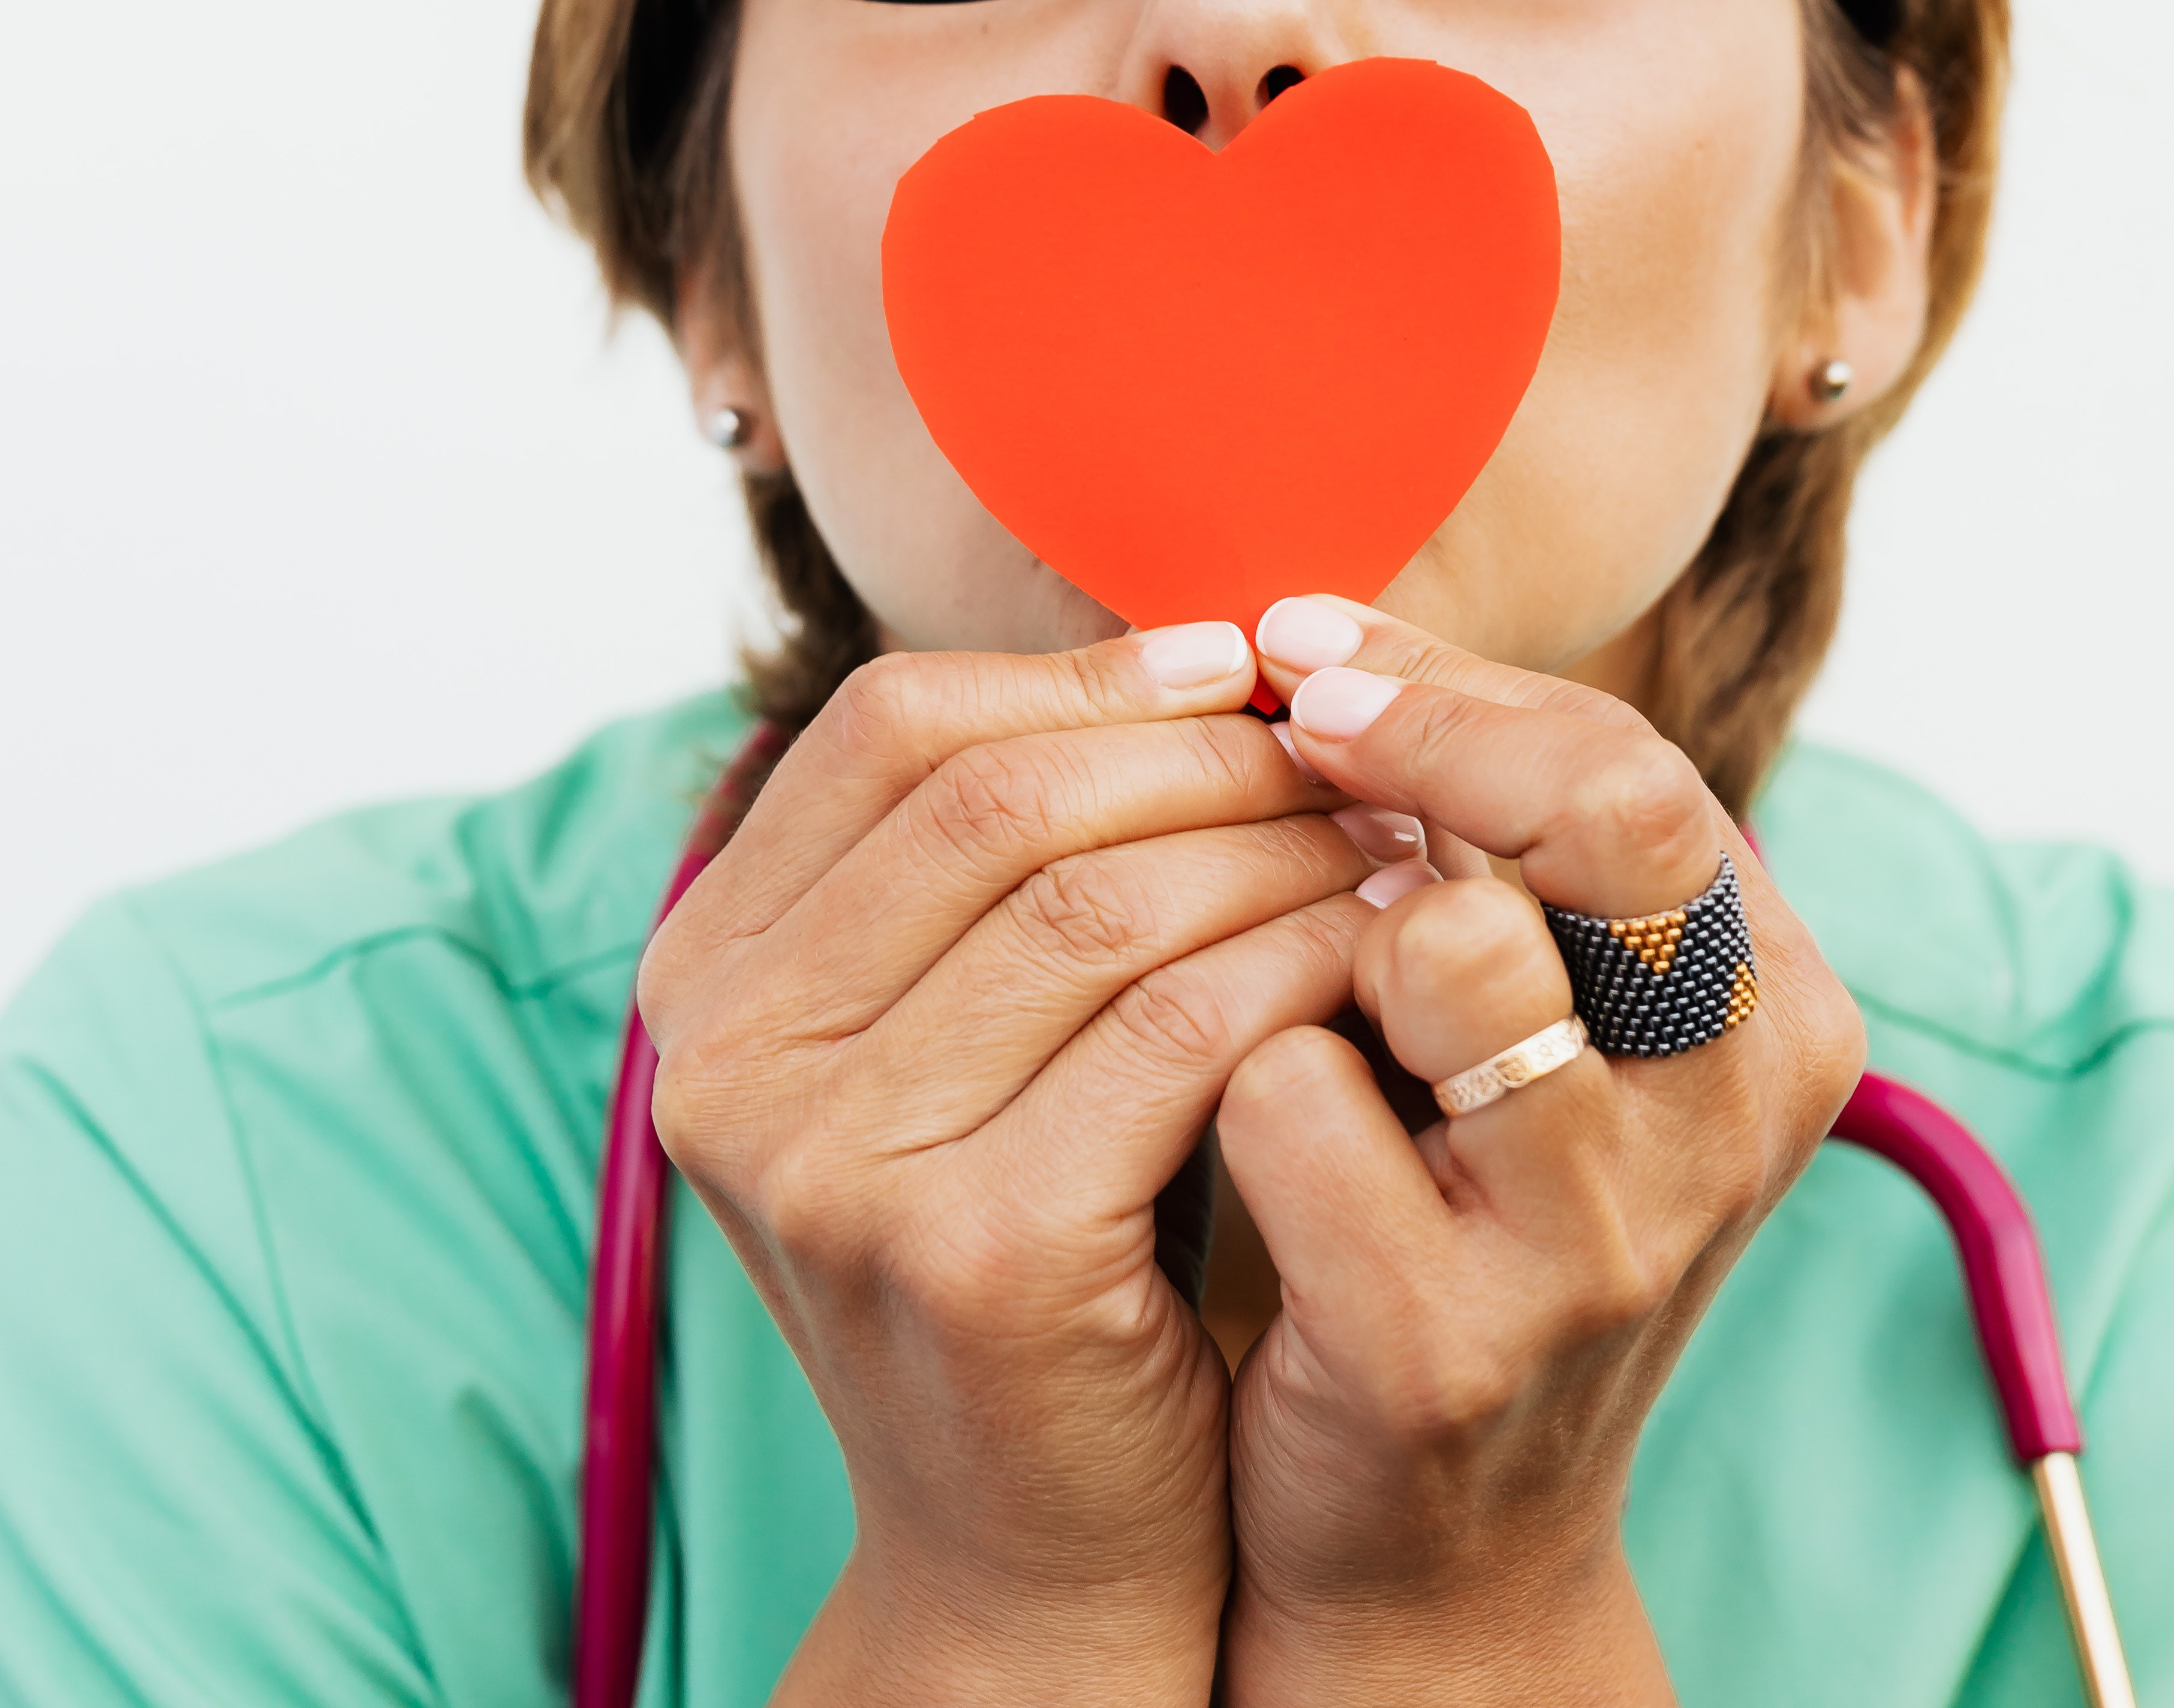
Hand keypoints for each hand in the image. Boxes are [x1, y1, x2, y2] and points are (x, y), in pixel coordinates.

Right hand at [636, 625, 1392, 1705]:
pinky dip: (1308, 961)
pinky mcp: (973, 1247)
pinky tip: (1392, 949)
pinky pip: (1185, 1026)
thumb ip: (1003, 878)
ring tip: (1402, 834)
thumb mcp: (971, 1051)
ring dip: (1281, 847)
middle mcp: (729, 1060)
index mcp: (709, 980)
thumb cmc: (1039, 1257)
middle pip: (996, 800)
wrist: (1032, 1548)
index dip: (1081, 676)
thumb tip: (1184, 659)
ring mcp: (831, 1161)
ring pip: (1102, 901)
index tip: (1239, 663)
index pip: (889, 731)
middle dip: (1206, 751)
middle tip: (1358, 745)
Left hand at [1215, 600, 1868, 1704]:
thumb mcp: (1517, 1031)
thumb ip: (1469, 853)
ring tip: (1273, 975)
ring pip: (1450, 944)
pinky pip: (1290, 1097)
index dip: (1452, 682)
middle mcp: (1732, 1112)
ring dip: (1320, 926)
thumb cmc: (1450, 1221)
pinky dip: (1230, 1083)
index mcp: (1766, 1009)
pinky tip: (1218, 1128)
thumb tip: (1309, 637)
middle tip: (1289, 723)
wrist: (1430, 1543)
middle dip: (1425, 741)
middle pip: (1608, 814)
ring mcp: (1606, 1235)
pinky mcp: (1450, 1338)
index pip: (1631, 761)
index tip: (1298, 647)